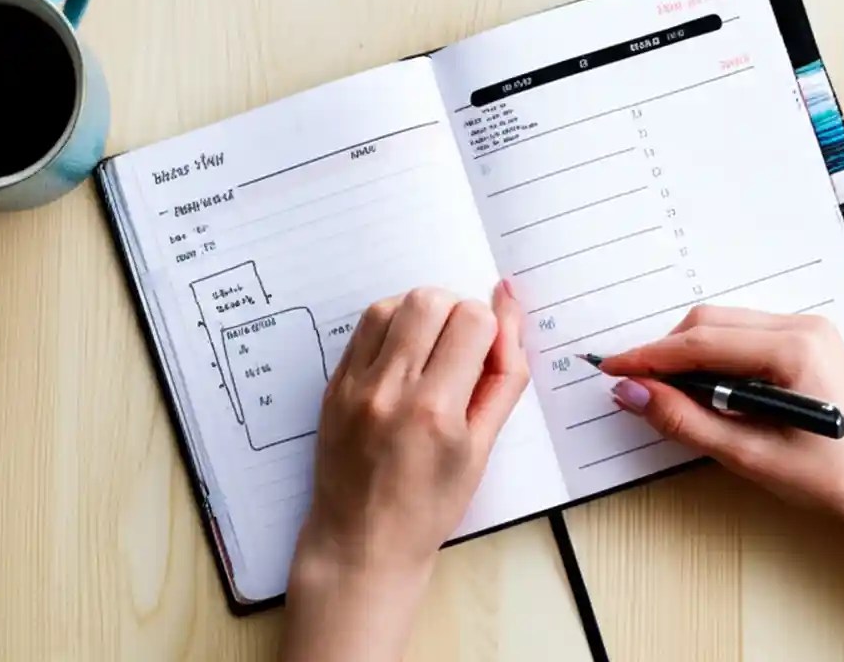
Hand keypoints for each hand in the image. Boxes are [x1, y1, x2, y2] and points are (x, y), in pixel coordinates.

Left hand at [295, 282, 528, 578]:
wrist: (362, 543)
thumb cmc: (431, 505)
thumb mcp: (483, 447)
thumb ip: (505, 373)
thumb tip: (510, 304)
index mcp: (436, 410)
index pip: (472, 319)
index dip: (491, 329)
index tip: (487, 359)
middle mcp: (390, 390)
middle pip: (431, 299)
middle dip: (457, 313)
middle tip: (461, 353)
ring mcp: (355, 385)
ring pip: (393, 303)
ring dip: (422, 316)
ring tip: (430, 355)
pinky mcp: (333, 384)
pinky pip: (364, 327)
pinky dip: (391, 328)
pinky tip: (403, 360)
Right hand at [599, 306, 843, 527]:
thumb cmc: (832, 477)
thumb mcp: (749, 456)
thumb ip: (685, 420)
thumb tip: (635, 393)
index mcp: (794, 349)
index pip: (702, 343)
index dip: (650, 356)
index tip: (613, 369)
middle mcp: (802, 327)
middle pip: (709, 323)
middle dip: (666, 353)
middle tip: (635, 387)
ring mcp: (806, 330)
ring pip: (722, 325)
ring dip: (688, 355)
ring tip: (668, 394)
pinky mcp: (805, 341)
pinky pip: (742, 335)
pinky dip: (713, 357)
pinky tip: (705, 390)